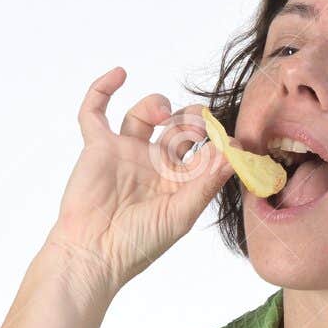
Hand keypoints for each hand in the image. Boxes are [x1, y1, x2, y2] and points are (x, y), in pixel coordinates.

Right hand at [45, 66, 232, 293]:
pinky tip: (120, 74)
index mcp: (177, 181)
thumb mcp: (181, 214)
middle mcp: (153, 164)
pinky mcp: (98, 146)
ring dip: (157, 103)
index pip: (203, 150)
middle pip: (177, 127)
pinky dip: (103, 88)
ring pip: (144, 113)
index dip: (216, 139)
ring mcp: (126, 152)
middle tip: (198, 120)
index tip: (227, 137)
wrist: (95, 253)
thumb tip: (232, 154)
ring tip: (163, 113)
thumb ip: (206, 183)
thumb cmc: (138, 243)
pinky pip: (95, 111)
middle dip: (191, 118)